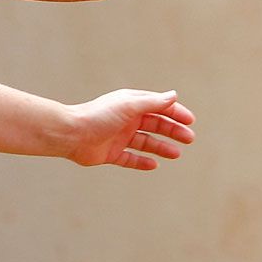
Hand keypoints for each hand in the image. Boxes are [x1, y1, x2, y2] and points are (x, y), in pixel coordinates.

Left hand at [62, 88, 195, 169]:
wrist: (71, 134)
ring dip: (162, 147)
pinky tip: (154, 165)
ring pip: (146, 142)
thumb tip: (174, 96)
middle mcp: (126, 120)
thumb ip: (153, 103)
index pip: (159, 107)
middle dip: (173, 131)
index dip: (176, 113)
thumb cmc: (98, 116)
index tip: (190, 121)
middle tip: (189, 139)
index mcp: (131, 104)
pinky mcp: (111, 153)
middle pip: (155, 125)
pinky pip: (130, 158)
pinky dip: (142, 162)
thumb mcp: (129, 106)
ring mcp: (119, 137)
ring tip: (176, 154)